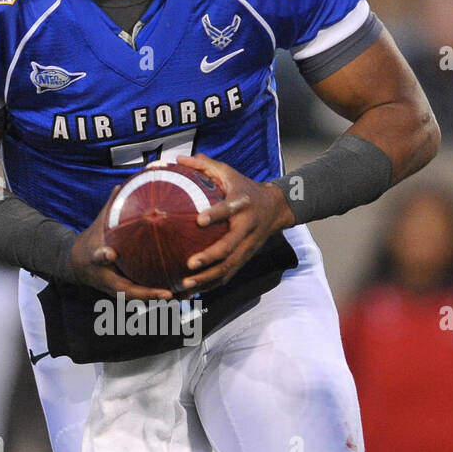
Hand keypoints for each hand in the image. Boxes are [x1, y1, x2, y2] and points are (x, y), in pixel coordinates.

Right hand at [69, 184, 172, 300]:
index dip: (103, 255)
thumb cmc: (93, 239)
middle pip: (125, 291)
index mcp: (96, 258)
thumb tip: (128, 181)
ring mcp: (114, 290)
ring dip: (157, 301)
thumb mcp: (99, 222)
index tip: (110, 253)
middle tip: (166, 293)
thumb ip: (113, 205)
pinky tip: (180, 293)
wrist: (77, 264)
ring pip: (137, 299)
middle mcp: (105, 278)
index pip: (98, 256)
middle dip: (146, 294)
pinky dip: (158, 297)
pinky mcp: (122, 294)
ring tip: (180, 297)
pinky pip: (142, 298)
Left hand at [174, 154, 294, 290]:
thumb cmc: (245, 188)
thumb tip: (176, 158)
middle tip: (190, 264)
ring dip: (208, 278)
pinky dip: (210, 285)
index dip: (215, 215)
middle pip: (229, 247)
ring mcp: (247, 247)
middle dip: (210, 257)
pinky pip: (227, 275)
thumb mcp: (229, 172)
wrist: (276, 208)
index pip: (228, 209)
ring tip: (185, 284)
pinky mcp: (244, 259)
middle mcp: (246, 229)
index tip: (199, 220)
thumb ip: (204, 165)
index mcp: (242, 205)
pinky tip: (190, 293)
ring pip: (228, 267)